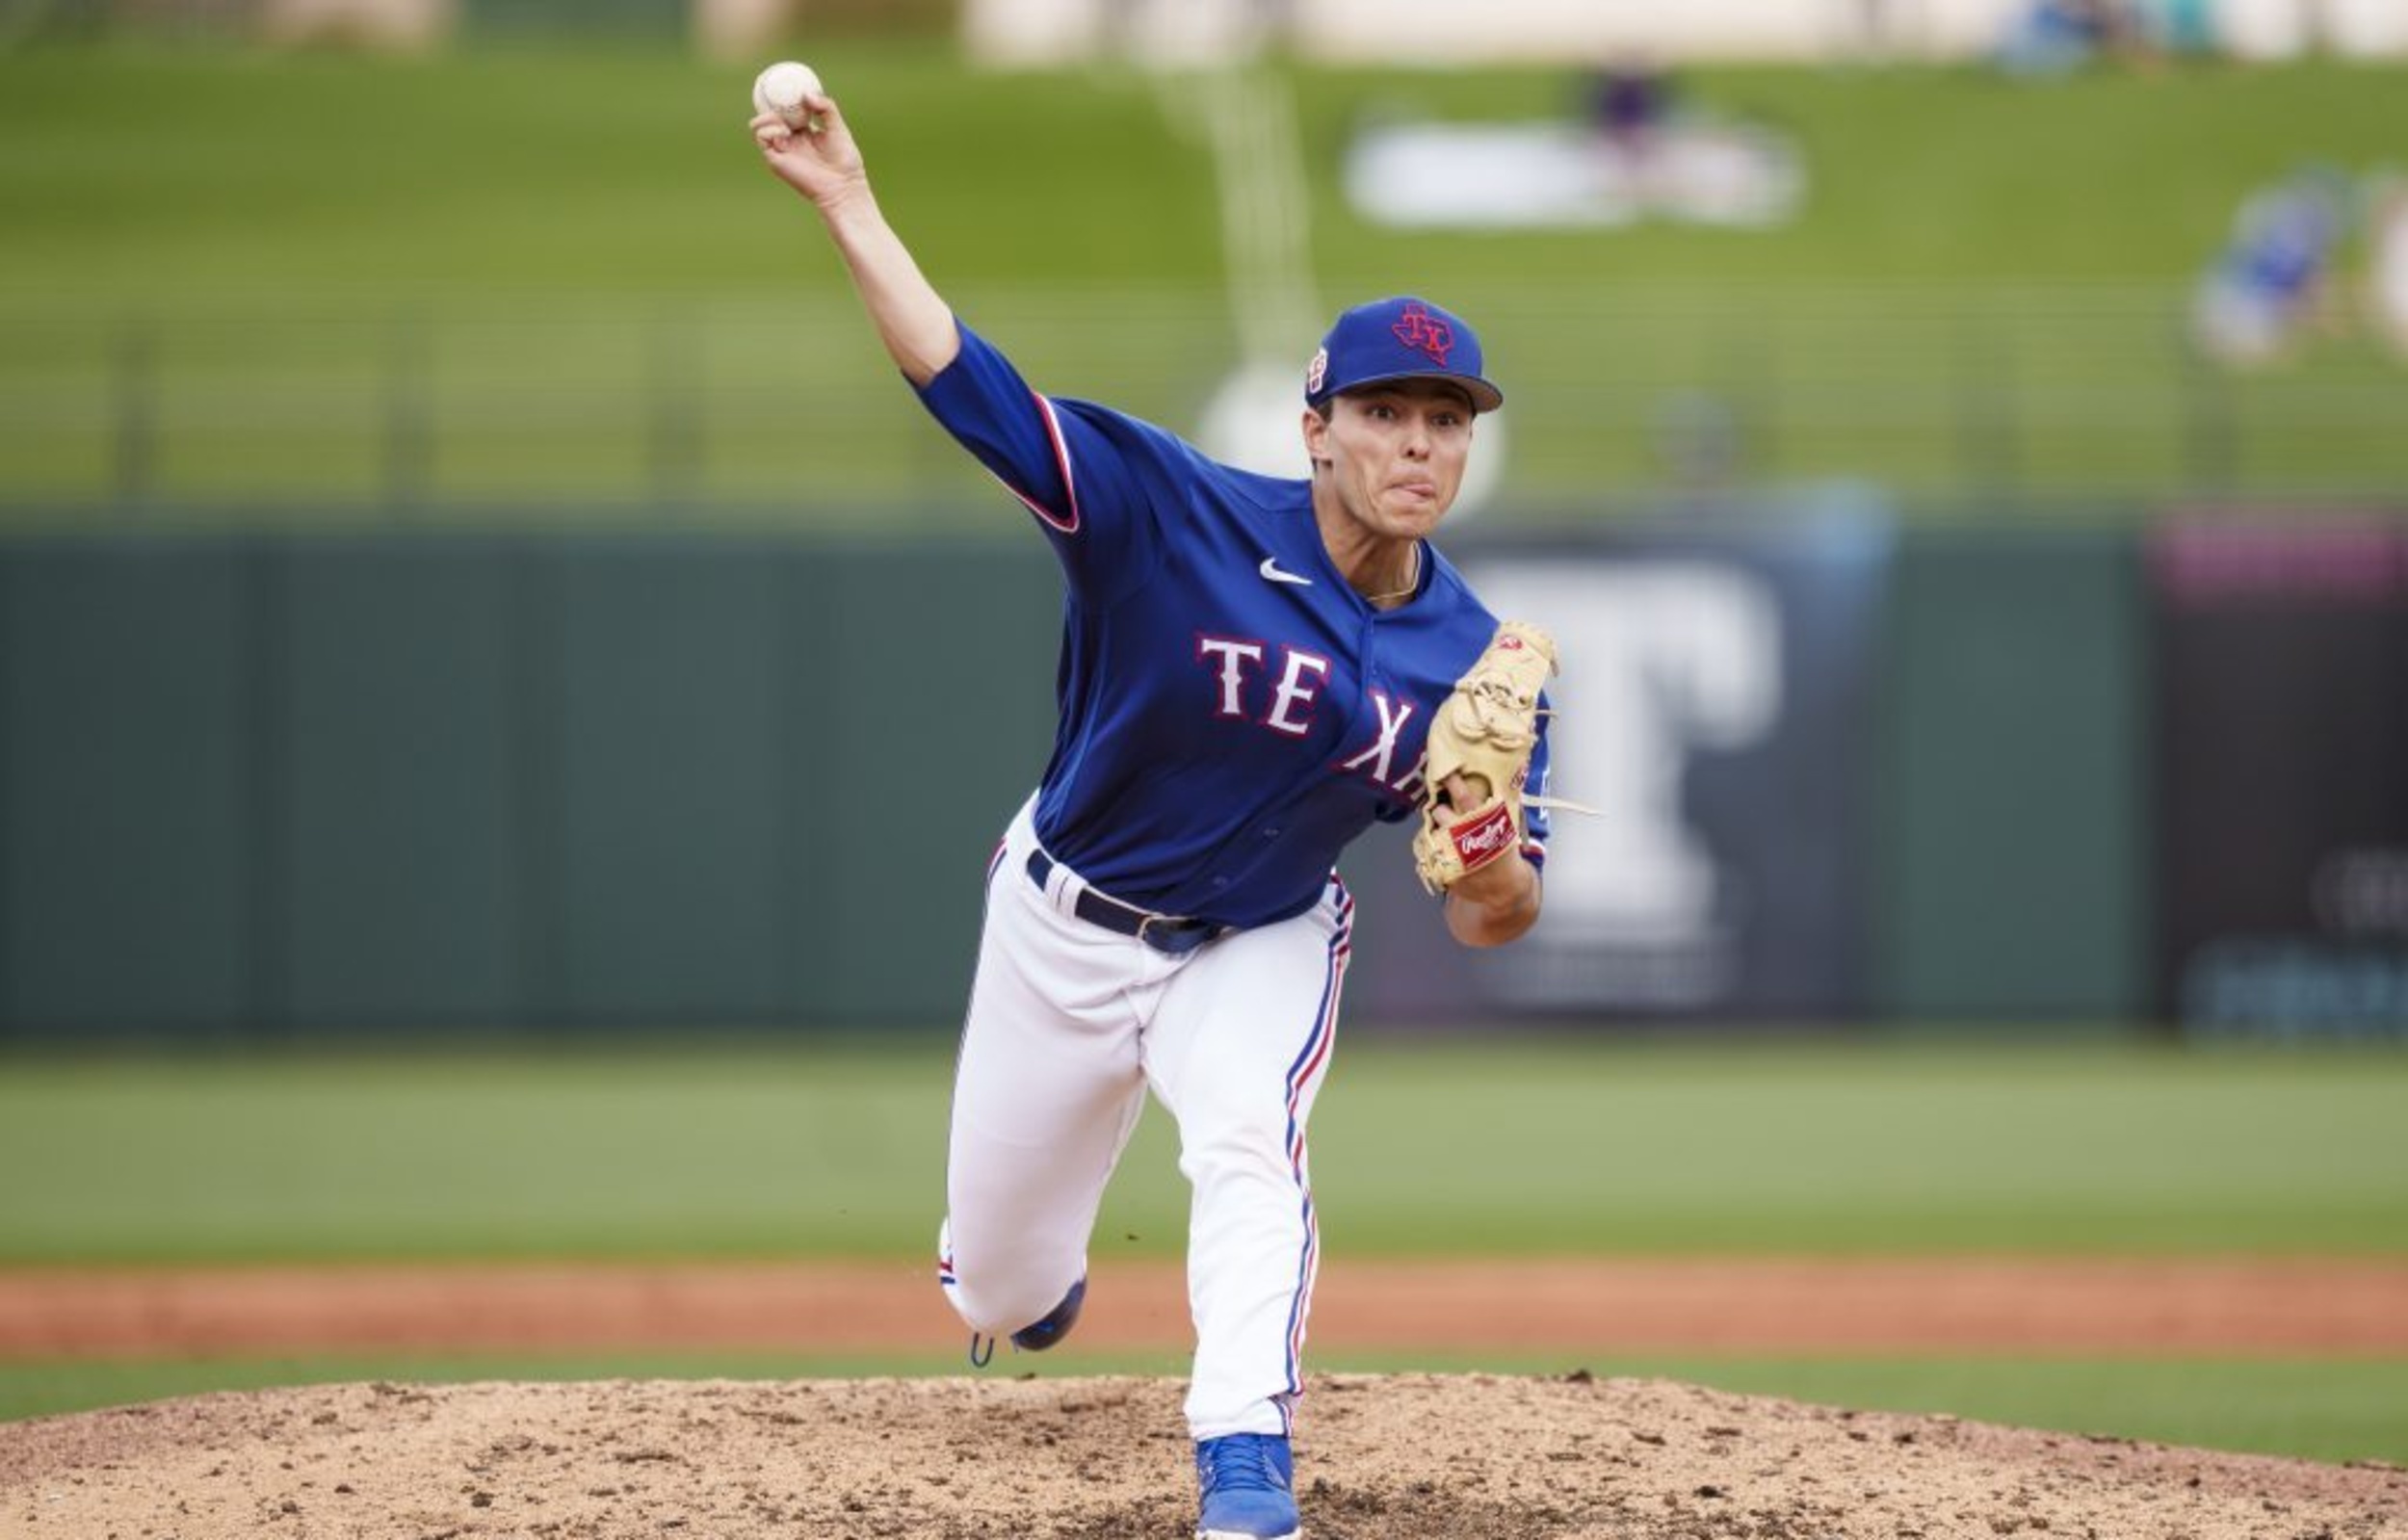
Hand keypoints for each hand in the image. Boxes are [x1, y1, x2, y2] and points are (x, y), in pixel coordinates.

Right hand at [752, 92, 867, 212]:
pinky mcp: (775, 160)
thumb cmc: (844, 160)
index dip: (783, 98)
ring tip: (782, 120)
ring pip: (760, 126)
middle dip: (768, 103)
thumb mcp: (838, 127)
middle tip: (774, 93)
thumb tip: (805, 94)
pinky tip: (784, 132)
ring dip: (767, 117)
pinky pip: (762, 138)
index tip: (784, 83)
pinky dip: (769, 130)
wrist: (842, 185)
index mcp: (804, 132)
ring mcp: (781, 150)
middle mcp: (790, 140)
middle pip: (770, 116)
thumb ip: (826, 107)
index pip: (787, 111)